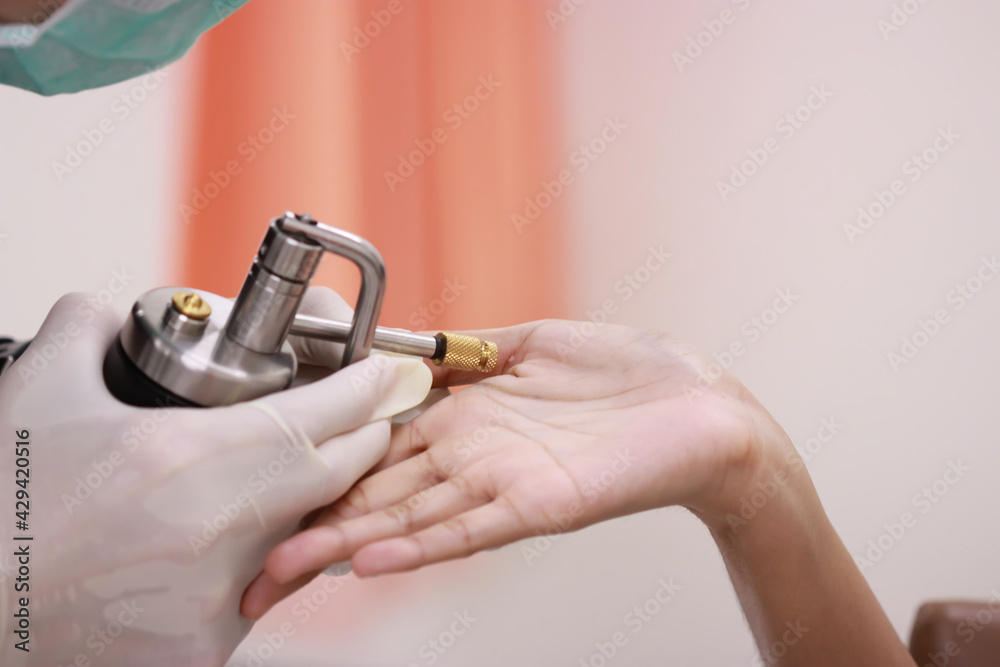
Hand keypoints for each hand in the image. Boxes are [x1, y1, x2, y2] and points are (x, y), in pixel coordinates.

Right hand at [0, 290, 430, 665]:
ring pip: (305, 532)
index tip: (382, 374)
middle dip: (359, 438)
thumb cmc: (3, 511)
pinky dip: (255, 560)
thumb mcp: (38, 397)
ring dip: (303, 499)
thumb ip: (83, 334)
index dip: (366, 386)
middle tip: (352, 418)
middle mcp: (222, 529)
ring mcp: (222, 596)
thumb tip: (104, 317)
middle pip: (341, 473)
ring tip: (266, 477)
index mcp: (193, 456)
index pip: (329, 412)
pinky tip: (220, 542)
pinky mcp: (207, 648)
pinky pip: (262, 591)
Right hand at [241, 319, 790, 618]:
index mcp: (467, 417)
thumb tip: (414, 346)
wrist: (701, 406)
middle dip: (317, 524)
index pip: (381, 447)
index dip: (328, 468)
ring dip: (350, 543)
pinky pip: (471, 527)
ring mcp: (503, 484)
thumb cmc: (629, 372)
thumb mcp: (534, 341)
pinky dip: (421, 544)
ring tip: (289, 566)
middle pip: (381, 494)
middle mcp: (475, 456)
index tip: (275, 484)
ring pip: (411, 519)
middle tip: (257, 559)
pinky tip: (373, 557)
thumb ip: (472, 350)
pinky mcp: (541, 504)